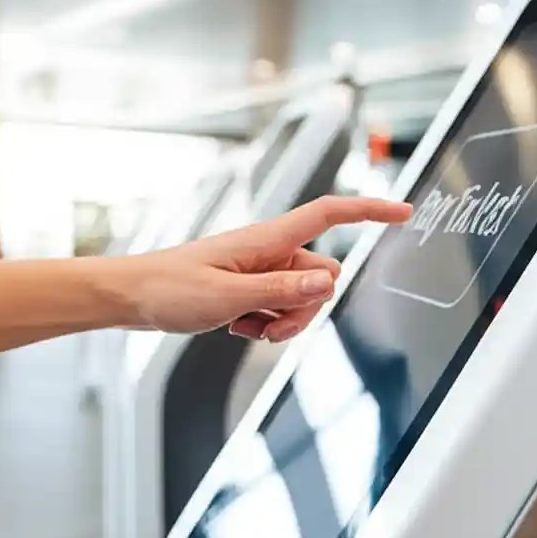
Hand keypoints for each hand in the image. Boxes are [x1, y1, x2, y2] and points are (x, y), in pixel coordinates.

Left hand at [123, 196, 411, 341]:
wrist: (132, 297)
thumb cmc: (169, 288)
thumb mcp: (228, 296)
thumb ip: (280, 290)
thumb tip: (328, 282)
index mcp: (267, 239)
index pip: (330, 214)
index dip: (370, 210)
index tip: (404, 212)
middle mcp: (270, 250)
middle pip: (321, 276)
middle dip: (304, 308)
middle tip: (265, 326)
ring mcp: (261, 269)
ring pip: (302, 297)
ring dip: (283, 321)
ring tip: (245, 326)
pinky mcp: (251, 287)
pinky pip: (281, 308)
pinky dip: (266, 323)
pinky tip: (237, 327)